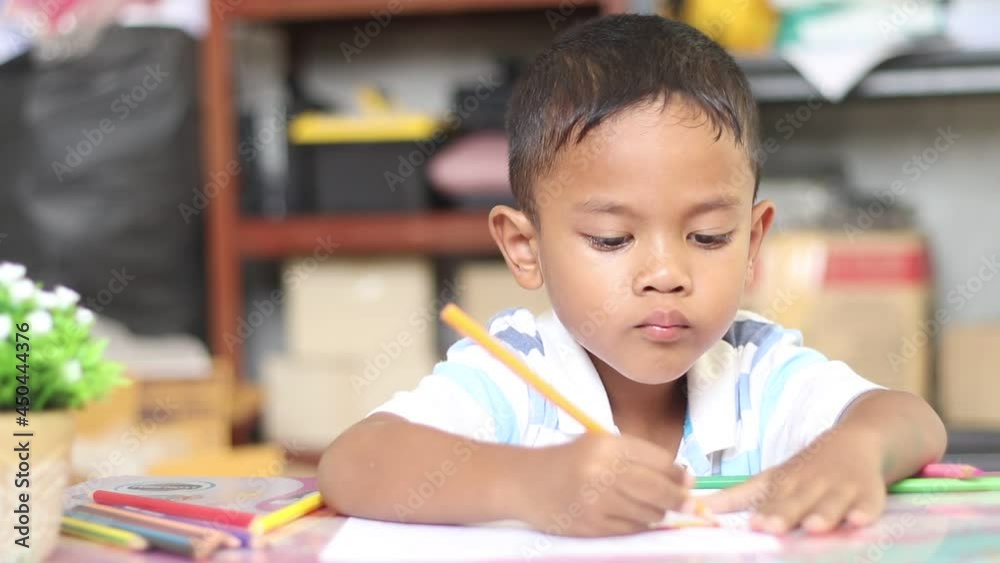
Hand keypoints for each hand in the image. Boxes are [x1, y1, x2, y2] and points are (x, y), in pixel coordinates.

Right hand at [514, 433, 692, 536]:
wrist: (524, 482)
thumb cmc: (568, 461)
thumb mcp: (599, 445)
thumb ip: (637, 457)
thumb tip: (682, 477)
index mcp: (606, 445)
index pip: (657, 460)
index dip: (678, 473)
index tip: (687, 480)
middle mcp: (601, 471)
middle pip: (657, 488)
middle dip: (679, 498)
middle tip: (688, 503)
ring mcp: (596, 501)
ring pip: (647, 513)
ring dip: (658, 513)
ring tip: (654, 508)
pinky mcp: (590, 525)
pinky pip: (630, 529)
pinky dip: (639, 525)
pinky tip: (635, 517)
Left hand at [702, 428, 886, 534]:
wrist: (857, 439)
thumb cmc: (807, 469)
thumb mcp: (773, 478)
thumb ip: (738, 497)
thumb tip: (700, 507)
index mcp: (787, 482)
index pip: (772, 498)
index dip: (764, 511)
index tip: (753, 525)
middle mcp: (812, 483)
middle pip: (798, 501)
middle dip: (785, 513)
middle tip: (772, 527)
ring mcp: (842, 486)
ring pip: (832, 502)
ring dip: (824, 513)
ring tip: (814, 527)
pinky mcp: (870, 491)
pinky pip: (870, 502)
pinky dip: (866, 511)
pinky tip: (859, 521)